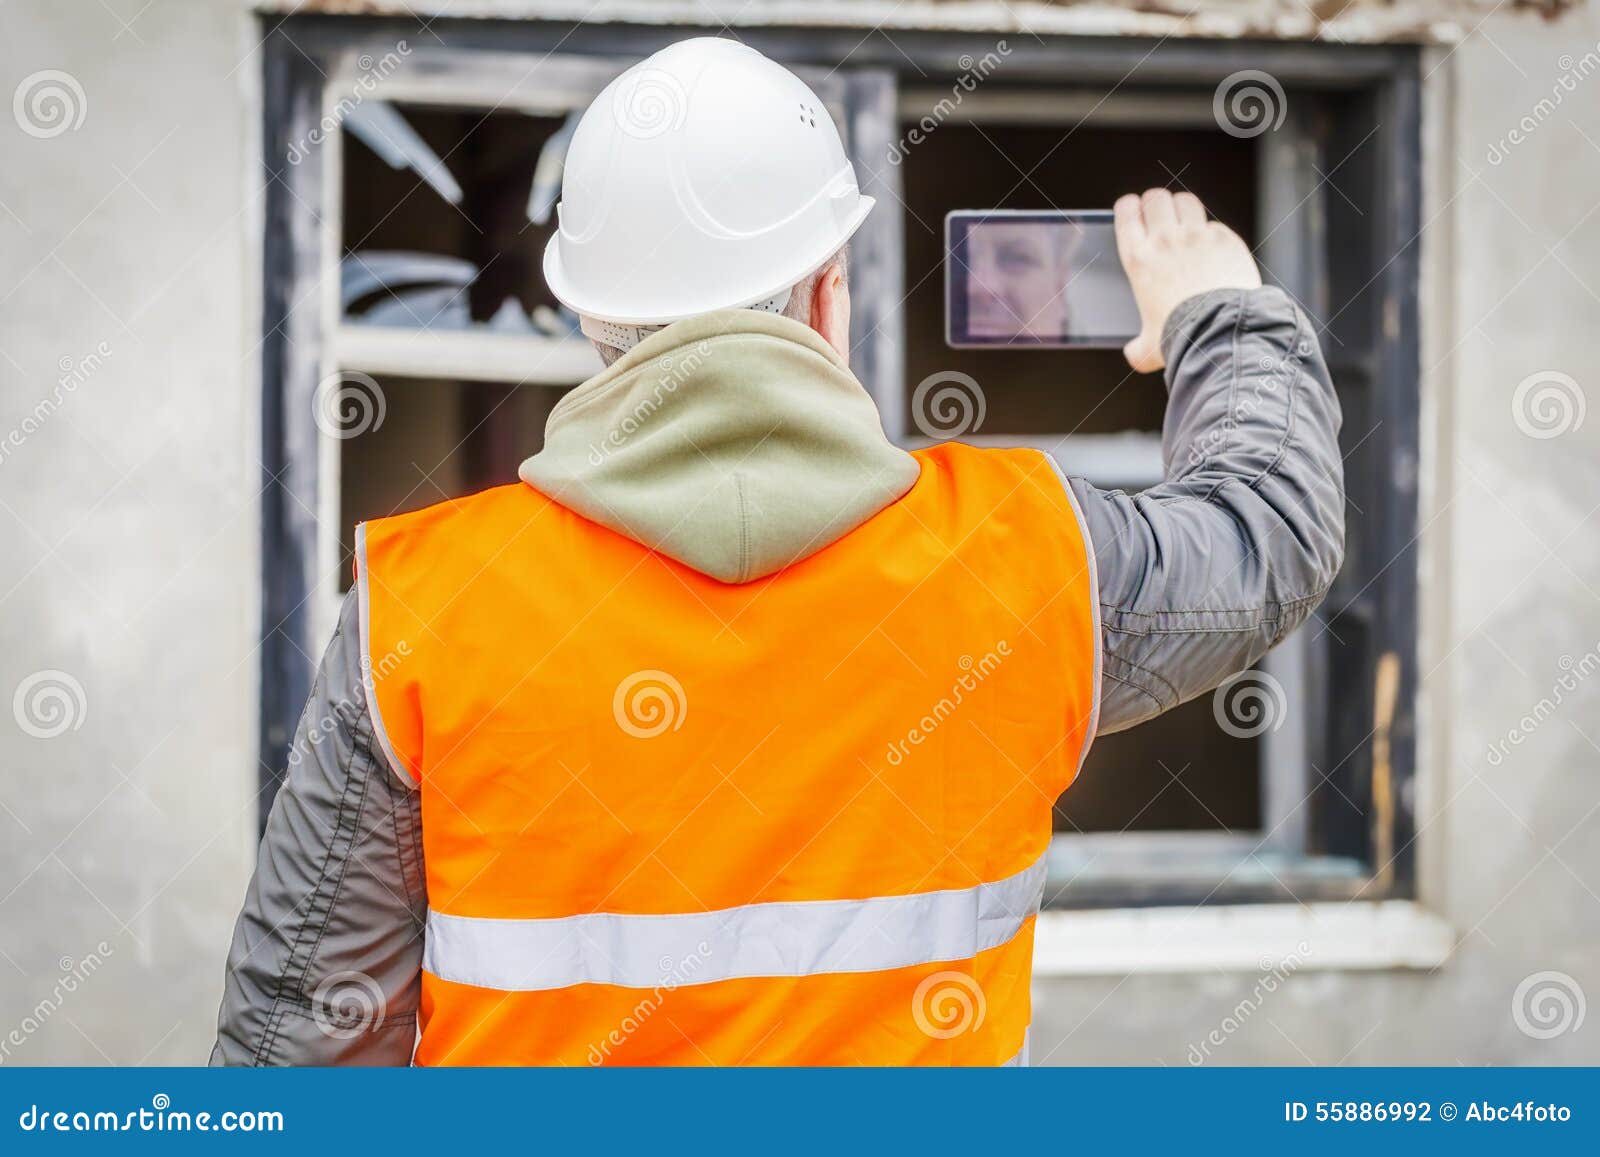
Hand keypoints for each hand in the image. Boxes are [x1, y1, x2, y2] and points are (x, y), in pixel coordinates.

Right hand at [1114, 188, 1261, 372]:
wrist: (1219, 331)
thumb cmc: (1180, 338)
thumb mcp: (1148, 347)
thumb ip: (1137, 348)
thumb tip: (1133, 355)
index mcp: (1138, 259)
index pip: (1127, 211)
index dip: (1129, 206)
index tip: (1134, 210)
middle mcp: (1164, 240)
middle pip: (1156, 198)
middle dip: (1157, 203)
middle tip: (1162, 217)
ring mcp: (1196, 236)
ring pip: (1186, 200)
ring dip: (1184, 209)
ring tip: (1188, 224)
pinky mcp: (1225, 239)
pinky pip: (1215, 226)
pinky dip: (1213, 235)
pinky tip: (1214, 251)